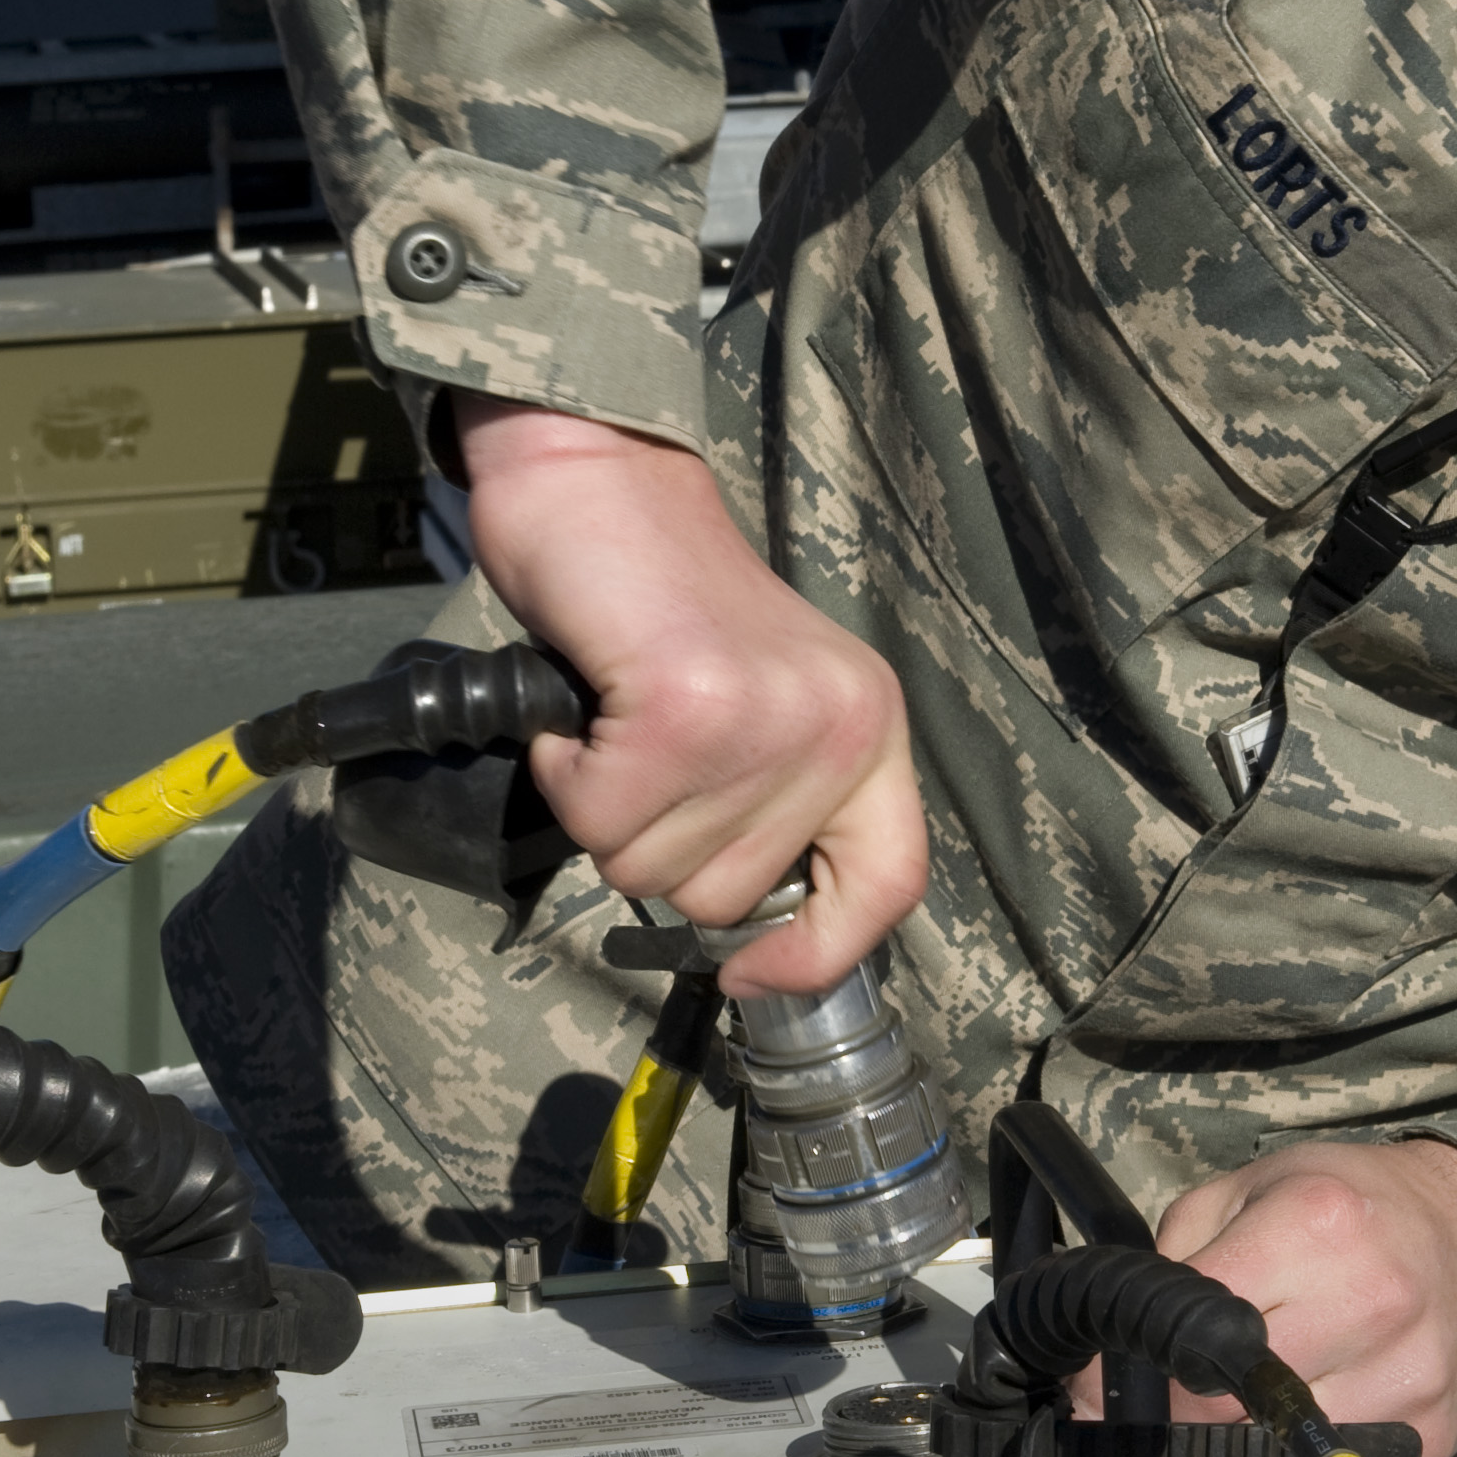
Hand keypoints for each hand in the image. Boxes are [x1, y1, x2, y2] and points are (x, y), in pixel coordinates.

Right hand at [453, 394, 926, 996]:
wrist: (601, 480)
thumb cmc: (661, 602)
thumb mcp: (764, 704)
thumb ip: (779, 806)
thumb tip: (751, 944)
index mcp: (872, 729)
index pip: (890, 885)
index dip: (820, 955)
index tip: (749, 975)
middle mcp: (842, 726)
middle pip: (728, 899)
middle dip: (656, 848)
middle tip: (641, 756)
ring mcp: (769, 719)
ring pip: (651, 868)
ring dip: (604, 808)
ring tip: (616, 720)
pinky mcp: (688, 707)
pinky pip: (598, 816)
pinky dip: (565, 773)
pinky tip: (583, 710)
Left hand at [1135, 1139, 1456, 1456]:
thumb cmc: (1348, 1211)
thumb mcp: (1247, 1194)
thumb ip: (1172, 1262)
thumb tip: (1105, 1366)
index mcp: (1314, 1226)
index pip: (1193, 1328)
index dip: (1130, 1365)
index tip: (1103, 1387)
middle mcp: (1370, 1302)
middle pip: (1225, 1403)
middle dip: (1172, 1414)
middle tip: (1152, 1410)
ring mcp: (1405, 1378)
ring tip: (1214, 1427)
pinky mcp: (1426, 1439)